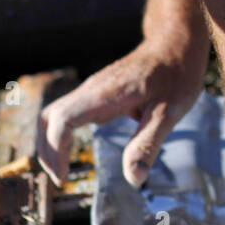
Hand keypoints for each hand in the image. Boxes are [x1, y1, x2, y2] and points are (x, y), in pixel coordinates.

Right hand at [37, 27, 209, 188]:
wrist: (176, 43)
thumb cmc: (175, 76)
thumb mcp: (169, 113)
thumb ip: (148, 144)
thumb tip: (134, 179)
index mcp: (104, 94)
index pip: (62, 120)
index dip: (56, 151)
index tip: (65, 178)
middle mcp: (92, 89)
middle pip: (50, 117)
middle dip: (48, 151)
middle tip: (60, 181)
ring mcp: (92, 88)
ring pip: (55, 113)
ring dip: (50, 141)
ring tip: (61, 169)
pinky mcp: (97, 91)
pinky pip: (67, 110)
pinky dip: (60, 132)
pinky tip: (71, 149)